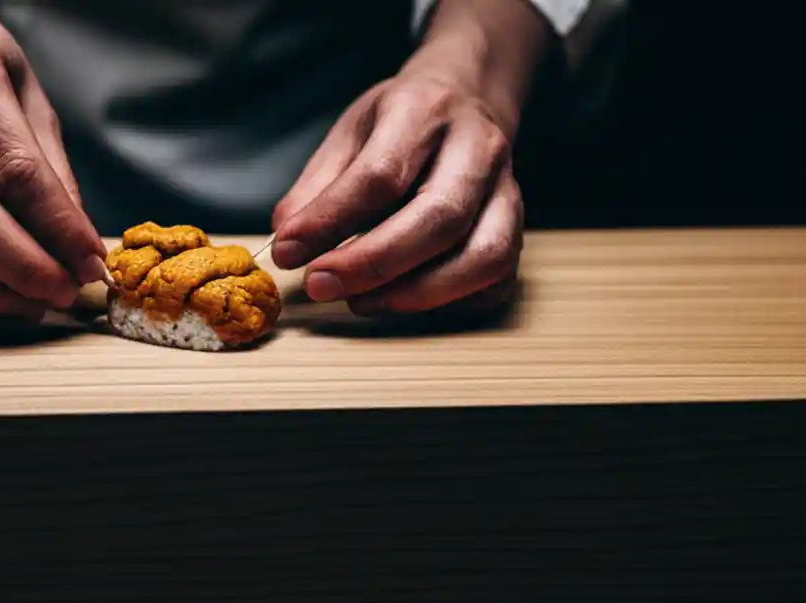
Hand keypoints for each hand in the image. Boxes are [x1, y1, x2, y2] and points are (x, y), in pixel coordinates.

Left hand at [271, 0, 548, 316]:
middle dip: (374, 264)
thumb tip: (287, 241)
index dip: (330, 221)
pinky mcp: (518, 226)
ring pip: (483, 255)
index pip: (381, 174)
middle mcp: (477, 147)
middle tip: (320, 285)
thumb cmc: (400, 121)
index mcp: (424, 111)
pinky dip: (451, 303)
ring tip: (360, 301)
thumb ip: (317, 187)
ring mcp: (508, 189)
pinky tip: (404, 300)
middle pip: (439, 218)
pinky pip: (497, 279)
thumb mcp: (349, 133)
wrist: (469, 96)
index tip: (287, 251)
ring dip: (417, 293)